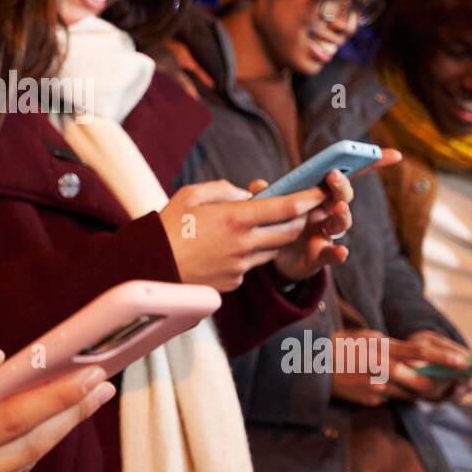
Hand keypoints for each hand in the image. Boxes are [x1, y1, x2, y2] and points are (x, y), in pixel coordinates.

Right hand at [0, 335, 115, 471]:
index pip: (9, 423)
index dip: (56, 398)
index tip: (90, 375)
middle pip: (25, 450)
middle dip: (69, 416)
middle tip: (102, 384)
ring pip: (16, 469)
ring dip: (52, 435)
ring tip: (81, 400)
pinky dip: (22, 452)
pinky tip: (40, 427)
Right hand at [160, 179, 325, 291]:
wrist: (151, 267)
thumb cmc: (167, 227)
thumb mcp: (192, 194)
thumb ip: (225, 190)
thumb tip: (247, 196)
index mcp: (235, 218)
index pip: (286, 208)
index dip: (309, 199)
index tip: (320, 192)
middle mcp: (243, 244)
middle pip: (289, 232)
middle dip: (301, 219)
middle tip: (303, 209)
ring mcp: (240, 266)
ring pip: (273, 250)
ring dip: (276, 237)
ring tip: (261, 225)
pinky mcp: (234, 281)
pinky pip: (253, 264)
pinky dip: (252, 253)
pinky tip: (230, 247)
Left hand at [260, 148, 403, 283]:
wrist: (273, 257)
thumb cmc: (278, 223)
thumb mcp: (269, 206)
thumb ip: (266, 195)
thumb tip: (259, 185)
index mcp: (319, 193)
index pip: (346, 175)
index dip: (370, 164)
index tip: (394, 155)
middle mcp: (328, 211)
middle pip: (343, 196)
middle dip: (341, 185)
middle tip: (333, 176)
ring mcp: (327, 234)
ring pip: (342, 222)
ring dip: (342, 215)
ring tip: (337, 209)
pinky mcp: (321, 255)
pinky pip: (333, 254)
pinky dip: (338, 252)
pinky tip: (341, 251)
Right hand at [329, 329, 470, 405]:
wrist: (310, 365)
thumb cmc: (339, 347)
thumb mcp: (364, 337)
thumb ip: (389, 345)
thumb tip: (413, 356)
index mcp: (382, 348)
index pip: (421, 352)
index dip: (445, 358)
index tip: (464, 361)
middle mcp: (382, 368)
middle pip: (420, 381)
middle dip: (432, 384)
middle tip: (438, 382)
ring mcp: (375, 387)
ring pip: (407, 394)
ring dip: (412, 391)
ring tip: (402, 381)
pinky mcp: (369, 400)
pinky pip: (389, 400)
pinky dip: (390, 395)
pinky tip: (375, 385)